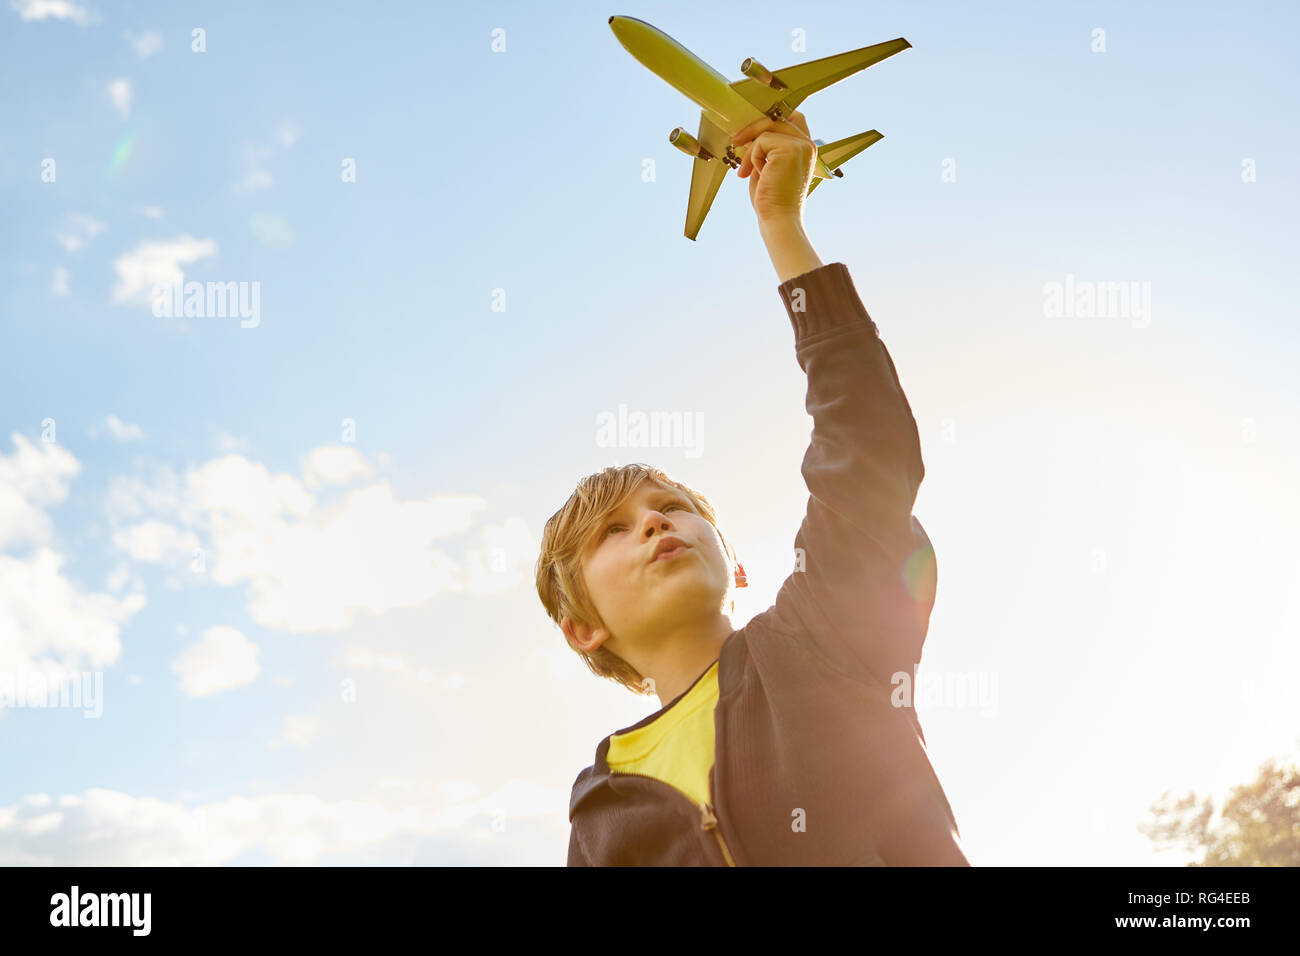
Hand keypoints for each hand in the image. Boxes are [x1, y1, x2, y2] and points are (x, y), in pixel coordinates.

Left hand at [730, 109, 816, 225]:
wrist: (778, 219)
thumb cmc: (771, 200)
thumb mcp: (768, 167)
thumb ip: (765, 148)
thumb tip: (749, 132)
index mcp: (804, 149)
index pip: (792, 118)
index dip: (771, 119)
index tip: (751, 132)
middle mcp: (807, 145)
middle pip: (776, 119)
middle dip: (752, 129)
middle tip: (735, 142)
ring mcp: (800, 146)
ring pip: (766, 130)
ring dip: (750, 151)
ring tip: (746, 172)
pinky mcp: (790, 149)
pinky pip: (761, 141)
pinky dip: (753, 158)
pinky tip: (757, 175)